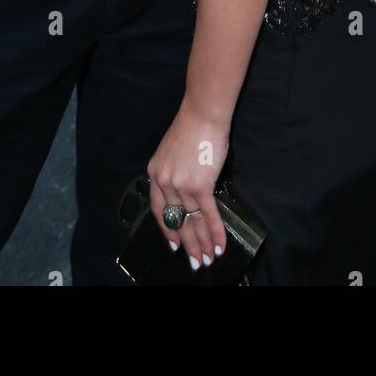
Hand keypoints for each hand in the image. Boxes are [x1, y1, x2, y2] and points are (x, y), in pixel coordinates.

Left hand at [148, 99, 228, 271]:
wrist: (203, 114)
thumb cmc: (192, 127)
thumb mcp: (172, 152)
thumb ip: (174, 172)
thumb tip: (187, 192)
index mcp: (155, 172)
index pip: (158, 210)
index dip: (167, 229)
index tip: (174, 244)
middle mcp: (165, 182)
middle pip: (176, 220)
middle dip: (187, 244)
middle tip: (196, 261)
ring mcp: (181, 185)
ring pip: (192, 221)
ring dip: (203, 242)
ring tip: (209, 258)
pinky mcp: (200, 185)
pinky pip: (208, 214)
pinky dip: (215, 231)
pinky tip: (220, 244)